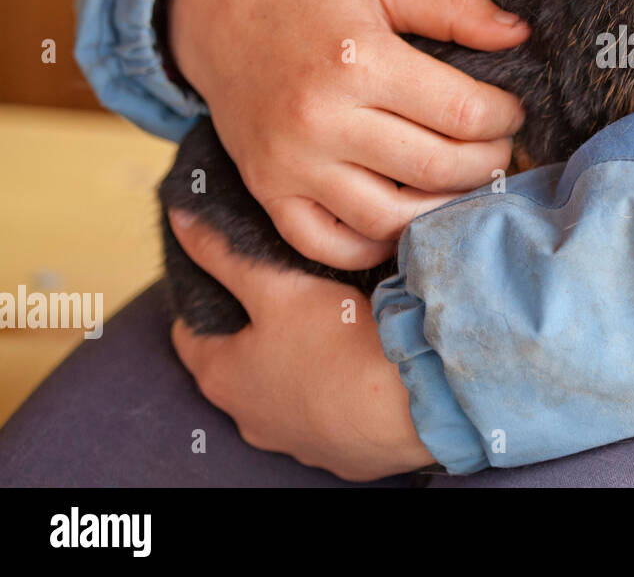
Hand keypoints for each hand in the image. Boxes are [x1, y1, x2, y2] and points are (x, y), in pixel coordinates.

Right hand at [168, 0, 527, 268]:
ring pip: (390, 218)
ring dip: (442, 211)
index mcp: (357, 61)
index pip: (461, 112)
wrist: (218, 17)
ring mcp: (291, 164)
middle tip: (498, 150)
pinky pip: (331, 245)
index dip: (503, 118)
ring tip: (461, 185)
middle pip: (434, 167)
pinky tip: (406, 220)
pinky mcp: (269, 193)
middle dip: (485, 164)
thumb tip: (518, 34)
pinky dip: (376, 246)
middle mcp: (321, 119)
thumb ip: (454, 5)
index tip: (510, 112)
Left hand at [168, 209, 434, 480]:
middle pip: (239, 367)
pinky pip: (331, 417)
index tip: (224, 277)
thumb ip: (224, 255)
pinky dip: (336, 394)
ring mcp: (297, 443)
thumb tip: (179, 222)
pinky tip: (360, 369)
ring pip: (286, 395)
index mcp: (222, 378)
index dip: (203, 301)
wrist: (409, 407)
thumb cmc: (335, 344)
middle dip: (255, 334)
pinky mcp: (342, 455)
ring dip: (298, 368)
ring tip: (328, 329)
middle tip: (283, 295)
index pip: (190, 335)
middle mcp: (250, 419)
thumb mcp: (276, 287)